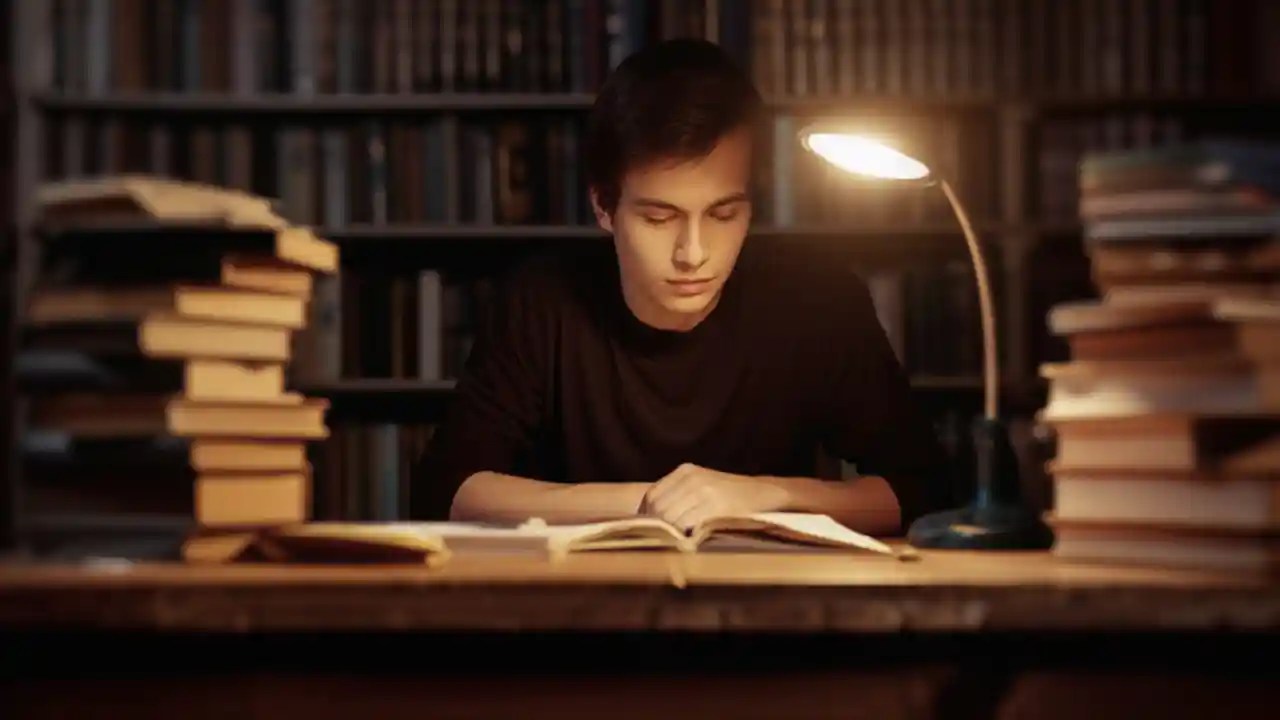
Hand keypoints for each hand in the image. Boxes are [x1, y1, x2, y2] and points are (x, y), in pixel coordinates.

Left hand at [639, 463, 789, 531]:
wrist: (765, 493)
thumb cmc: (731, 495)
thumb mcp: (702, 485)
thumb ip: (678, 495)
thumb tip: (650, 517)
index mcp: (686, 471)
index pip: (652, 496)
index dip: (647, 516)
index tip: (651, 530)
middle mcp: (692, 477)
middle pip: (659, 508)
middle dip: (658, 527)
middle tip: (663, 540)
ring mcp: (703, 490)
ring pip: (671, 518)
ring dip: (670, 533)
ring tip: (676, 542)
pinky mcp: (715, 505)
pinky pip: (687, 524)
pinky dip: (683, 536)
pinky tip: (688, 541)